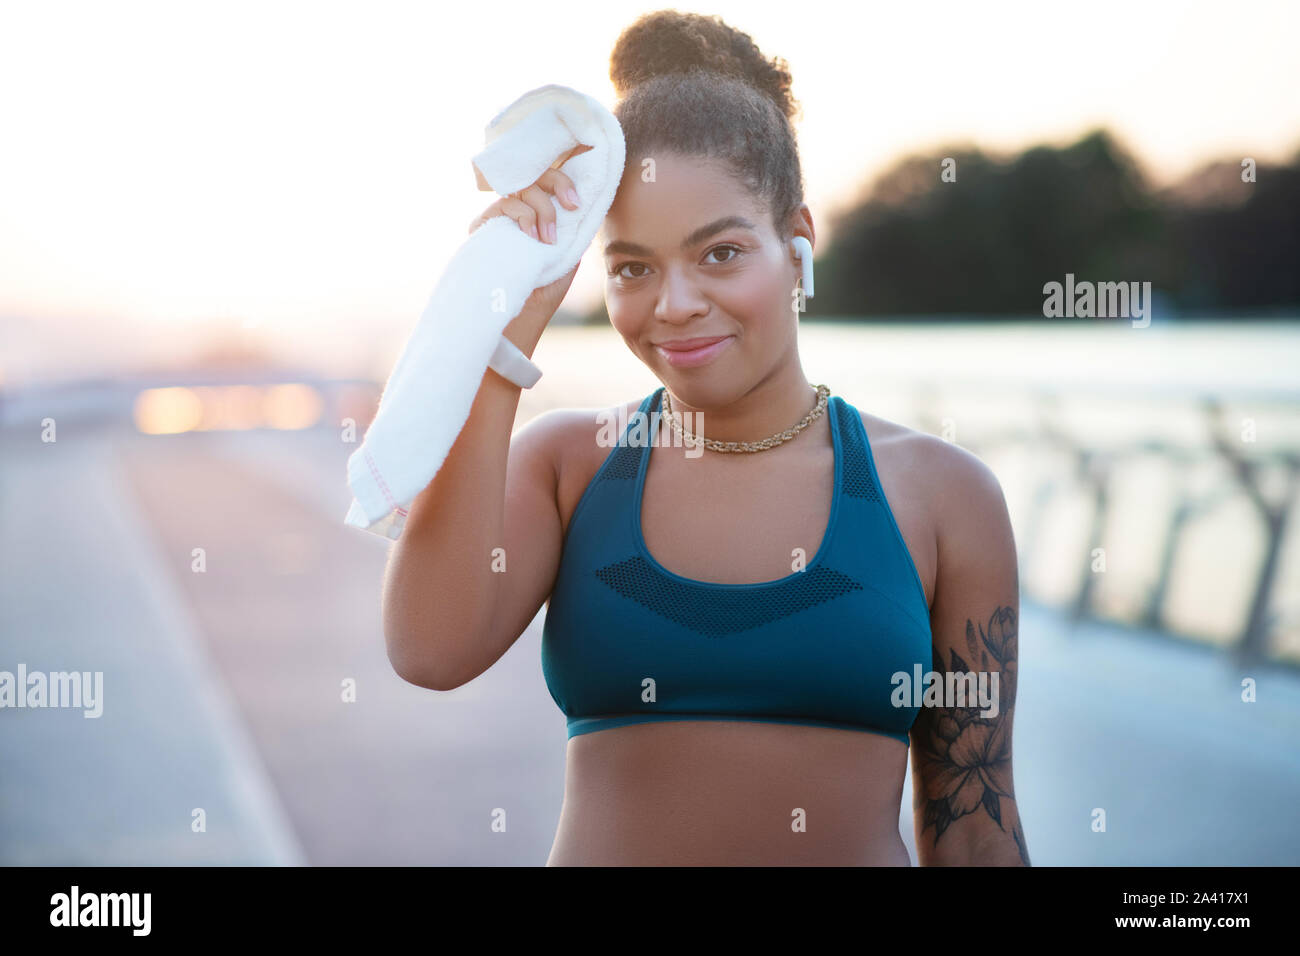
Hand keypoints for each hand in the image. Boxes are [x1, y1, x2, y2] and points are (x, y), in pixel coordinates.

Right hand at [469, 144, 591, 341]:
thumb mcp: (569, 251)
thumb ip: (573, 223)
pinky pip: (506, 203)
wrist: (519, 316)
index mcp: (540, 209)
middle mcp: (519, 206)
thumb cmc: (544, 288)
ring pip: (523, 186)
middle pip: (537, 171)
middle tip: (573, 206)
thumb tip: (587, 193)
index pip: (550, 174)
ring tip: (547, 240)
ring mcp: (500, 214)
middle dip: (559, 182)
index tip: (588, 154)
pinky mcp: (483, 224)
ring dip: (543, 209)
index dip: (567, 157)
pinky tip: (533, 236)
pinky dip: (524, 215)